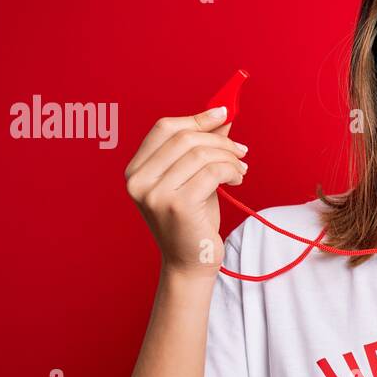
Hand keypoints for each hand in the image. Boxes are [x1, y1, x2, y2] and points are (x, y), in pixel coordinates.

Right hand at [124, 106, 248, 279]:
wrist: (191, 263)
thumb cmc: (192, 220)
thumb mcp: (194, 178)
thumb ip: (202, 148)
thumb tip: (222, 116)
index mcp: (136, 170)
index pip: (164, 128)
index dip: (196, 118)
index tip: (224, 113)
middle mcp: (139, 181)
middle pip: (184, 138)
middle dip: (219, 139)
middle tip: (241, 150)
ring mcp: (155, 194)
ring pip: (201, 154)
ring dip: (229, 158)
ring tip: (241, 170)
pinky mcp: (177, 205)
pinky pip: (212, 172)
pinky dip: (231, 171)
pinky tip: (237, 180)